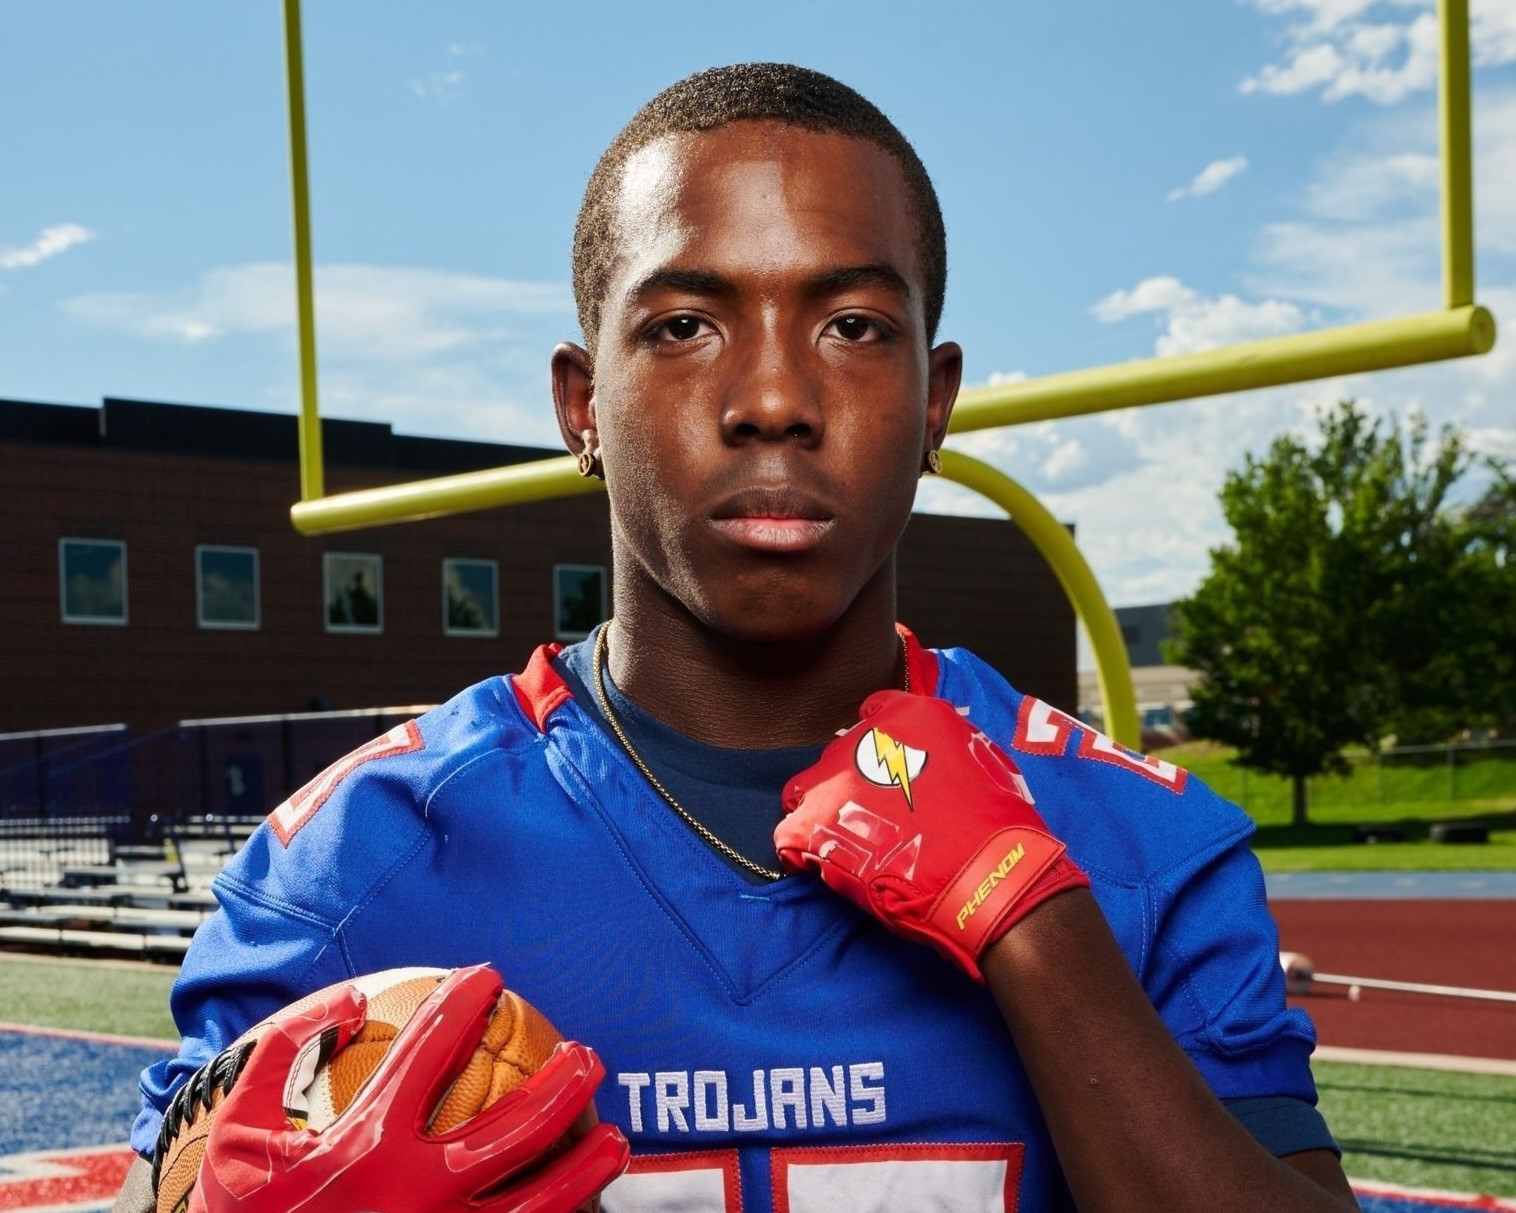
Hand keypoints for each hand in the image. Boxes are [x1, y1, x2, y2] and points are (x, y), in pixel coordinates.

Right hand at [188, 966, 628, 1212]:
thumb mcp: (237, 1131)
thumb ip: (285, 1050)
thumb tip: (350, 999)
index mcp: (364, 1148)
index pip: (430, 1052)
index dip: (464, 1002)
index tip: (489, 976)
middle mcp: (412, 1196)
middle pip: (513, 1131)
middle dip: (562, 1087)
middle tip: (588, 1055)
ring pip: (538, 1205)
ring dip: (585, 1169)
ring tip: (614, 1138)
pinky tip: (582, 1210)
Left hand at [776, 691, 1088, 980]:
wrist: (989, 876)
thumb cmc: (996, 826)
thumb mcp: (978, 760)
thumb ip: (940, 746)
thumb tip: (923, 757)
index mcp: (907, 714)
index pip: (872, 715)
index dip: (876, 750)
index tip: (886, 775)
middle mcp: (863, 738)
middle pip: (838, 756)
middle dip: (850, 785)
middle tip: (874, 821)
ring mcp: (834, 780)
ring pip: (803, 790)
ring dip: (819, 813)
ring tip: (845, 843)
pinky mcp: (814, 824)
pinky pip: (788, 835)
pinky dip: (801, 852)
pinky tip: (826, 868)